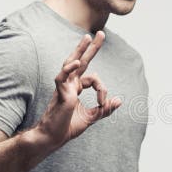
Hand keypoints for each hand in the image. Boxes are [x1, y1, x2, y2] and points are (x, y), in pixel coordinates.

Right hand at [34, 31, 121, 148]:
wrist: (52, 138)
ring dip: (80, 50)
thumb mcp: (91, 118)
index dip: (102, 89)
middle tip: (101, 34)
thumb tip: (119, 101)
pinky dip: (69, 69)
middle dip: (91, 48)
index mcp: (75, 89)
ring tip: (88, 37)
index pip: (93, 78)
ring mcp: (63, 87)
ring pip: (70, 63)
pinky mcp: (60, 93)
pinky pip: (61, 77)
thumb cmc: (67, 128)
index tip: (103, 103)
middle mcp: (69, 84)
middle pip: (81, 61)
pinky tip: (78, 62)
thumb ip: (104, 109)